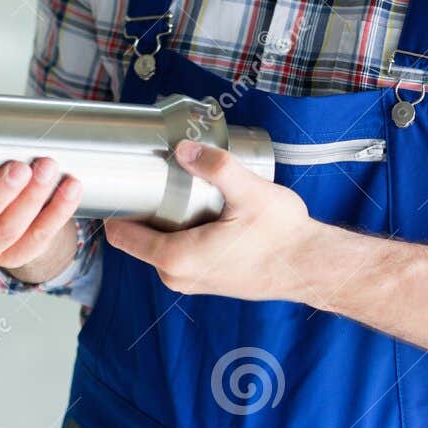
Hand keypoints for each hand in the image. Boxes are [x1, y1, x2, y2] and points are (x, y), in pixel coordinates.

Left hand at [104, 139, 315, 301]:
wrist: (312, 266)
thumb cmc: (282, 235)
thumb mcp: (249, 193)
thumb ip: (216, 167)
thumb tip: (183, 146)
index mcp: (176, 258)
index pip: (120, 235)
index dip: (115, 206)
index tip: (118, 178)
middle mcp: (177, 276)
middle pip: (138, 237)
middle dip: (139, 206)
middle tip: (150, 171)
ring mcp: (192, 281)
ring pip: (158, 243)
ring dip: (160, 218)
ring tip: (172, 184)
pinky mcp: (206, 279)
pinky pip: (177, 251)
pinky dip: (178, 230)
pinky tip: (194, 207)